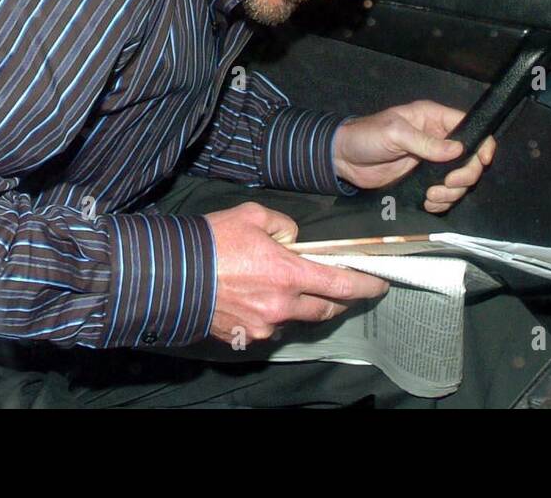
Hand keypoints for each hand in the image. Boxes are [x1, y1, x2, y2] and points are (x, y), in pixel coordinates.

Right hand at [205, 202, 388, 344]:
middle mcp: (281, 305)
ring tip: (297, 287)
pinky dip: (278, 313)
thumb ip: (284, 225)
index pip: (341, 284)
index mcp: (287, 274)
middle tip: (346, 286)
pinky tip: (265, 297)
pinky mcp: (247, 335)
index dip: (366, 285)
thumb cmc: (212, 241)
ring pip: (300, 318)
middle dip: (341, 299)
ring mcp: (264, 324)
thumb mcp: (252, 215)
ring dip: (306, 305)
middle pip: (327, 308)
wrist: (171, 274)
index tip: (380, 283)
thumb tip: (294, 237)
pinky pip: (273, 326)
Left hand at [332, 100, 498, 212]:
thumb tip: (458, 150)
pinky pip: (443, 193)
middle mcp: (437, 140)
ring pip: (459, 179)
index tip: (482, 161)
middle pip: (470, 158)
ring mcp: (431, 162)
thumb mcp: (394, 133)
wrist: (343, 159)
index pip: (469, 126)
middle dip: (465, 174)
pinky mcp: (423, 181)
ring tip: (431, 195)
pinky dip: (441, 201)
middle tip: (449, 183)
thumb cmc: (366, 136)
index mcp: (433, 119)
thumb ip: (425, 142)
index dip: (481, 143)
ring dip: (451, 192)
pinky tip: (428, 202)